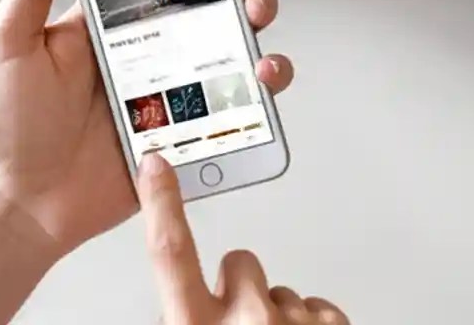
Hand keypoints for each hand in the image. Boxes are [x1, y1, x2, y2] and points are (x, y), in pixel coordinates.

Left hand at [0, 0, 292, 255]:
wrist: (25, 206)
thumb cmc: (7, 127)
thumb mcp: (7, 44)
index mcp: (113, 15)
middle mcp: (153, 41)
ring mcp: (178, 82)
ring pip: (240, 34)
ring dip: (262, 11)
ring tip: (256, 11)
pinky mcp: (195, 124)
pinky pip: (245, 97)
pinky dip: (268, 80)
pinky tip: (261, 73)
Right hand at [136, 154, 349, 323]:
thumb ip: (185, 317)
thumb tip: (187, 303)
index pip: (170, 252)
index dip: (161, 204)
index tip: (156, 165)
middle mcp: (246, 320)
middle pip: (239, 262)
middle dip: (239, 287)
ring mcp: (292, 323)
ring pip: (281, 291)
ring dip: (276, 316)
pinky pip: (317, 308)